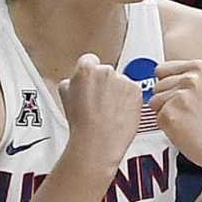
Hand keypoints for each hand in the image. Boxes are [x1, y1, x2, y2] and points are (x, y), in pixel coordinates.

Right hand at [60, 51, 144, 180]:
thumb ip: (71, 82)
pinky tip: (120, 113)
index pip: (89, 61)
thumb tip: (75, 80)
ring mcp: (122, 80)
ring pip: (120, 82)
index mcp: (86, 69)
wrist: (98, 140)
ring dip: (117, 92)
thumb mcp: (65, 97)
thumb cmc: (82, 123)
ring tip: (109, 111)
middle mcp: (105, 71)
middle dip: (104, 84)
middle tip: (100, 102)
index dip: (90, 74)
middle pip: (106, 72)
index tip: (91, 83)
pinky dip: (129, 100)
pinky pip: (132, 91)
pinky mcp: (136, 91)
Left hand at [150, 58, 201, 170]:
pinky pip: (156, 117)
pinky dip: (166, 125)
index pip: (161, 69)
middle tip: (188, 111)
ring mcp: (180, 96)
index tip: (184, 97)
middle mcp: (190, 79)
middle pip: (156, 85)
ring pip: (154, 101)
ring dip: (166, 112)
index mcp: (199, 67)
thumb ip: (180, 77)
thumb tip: (153, 73)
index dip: (169, 86)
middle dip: (167, 100)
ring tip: (186, 119)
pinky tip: (184, 128)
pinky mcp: (170, 114)